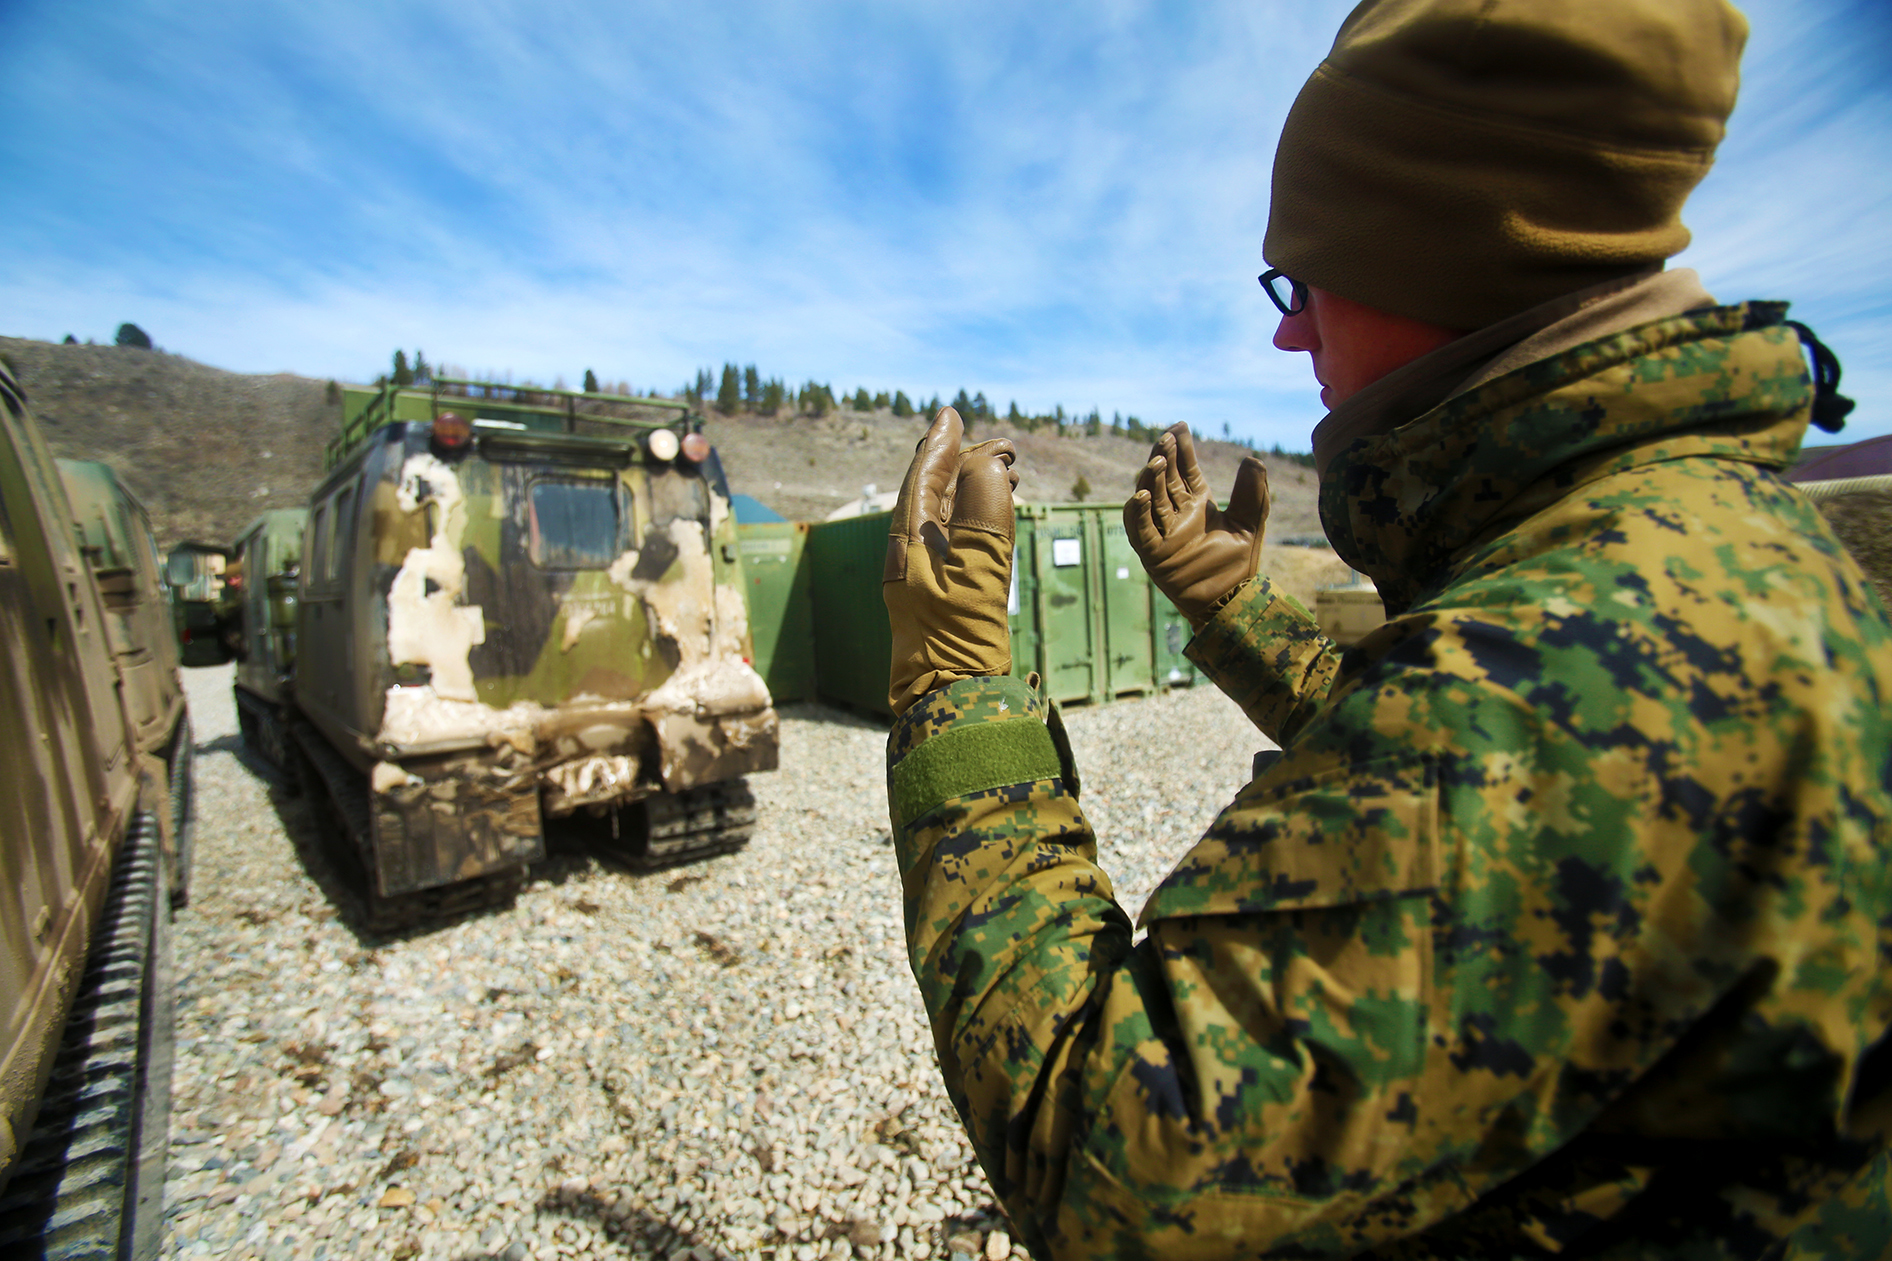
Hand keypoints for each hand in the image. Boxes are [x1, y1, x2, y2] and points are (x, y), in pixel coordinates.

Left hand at [884, 408, 1018, 715]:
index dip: (940, 445)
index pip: (922, 478)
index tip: (952, 415)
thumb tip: (987, 463)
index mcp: (907, 543)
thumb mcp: (978, 570)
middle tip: (1005, 448)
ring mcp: (922, 573)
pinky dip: (976, 516)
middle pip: (932, 491)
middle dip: (965, 463)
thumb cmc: (959, 640)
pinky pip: (954, 538)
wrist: (949, 698)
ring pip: (944, 513)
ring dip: (974, 487)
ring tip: (1009, 473)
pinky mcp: (939, 592)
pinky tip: (996, 514)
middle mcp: (909, 552)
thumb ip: (983, 512)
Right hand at [1125, 422, 1268, 626]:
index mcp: (1198, 504)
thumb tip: (1253, 458)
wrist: (1231, 601)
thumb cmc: (1238, 565)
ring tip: (1155, 462)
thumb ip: (1252, 493)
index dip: (1181, 449)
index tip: (1180, 427)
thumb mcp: (1250, 523)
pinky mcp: (1154, 556)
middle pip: (1164, 480)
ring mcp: (1163, 534)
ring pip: (1150, 501)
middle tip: (1166, 439)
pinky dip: (1137, 513)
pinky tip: (1141, 494)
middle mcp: (1176, 515)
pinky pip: (1140, 532)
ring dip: (1149, 480)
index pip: (1185, 470)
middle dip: (1163, 458)